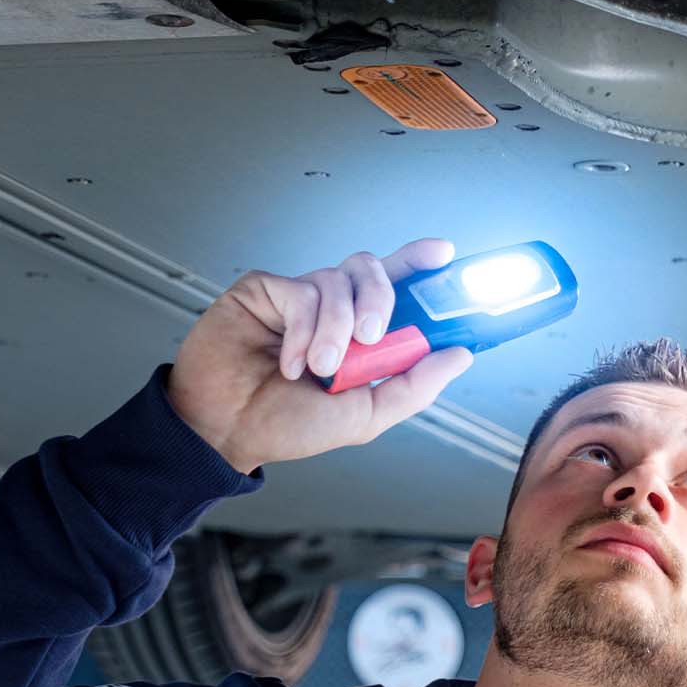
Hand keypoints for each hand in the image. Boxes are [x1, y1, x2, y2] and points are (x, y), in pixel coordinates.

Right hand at [165, 239, 473, 472]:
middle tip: (372, 337)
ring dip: (335, 329)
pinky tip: (288, 362)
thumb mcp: (364, 414)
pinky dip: (302, 330)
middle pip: (369, 269)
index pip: (395, 284)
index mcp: (358, 332)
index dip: (418, 262)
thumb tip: (459, 356)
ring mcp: (297, 296)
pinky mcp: (263, 290)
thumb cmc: (286, 424)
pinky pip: (299, 291)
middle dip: (380, 298)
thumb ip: (413, 385)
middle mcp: (331, 307)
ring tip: (318, 368)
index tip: (443, 255)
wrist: (227, 431)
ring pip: (336, 281)